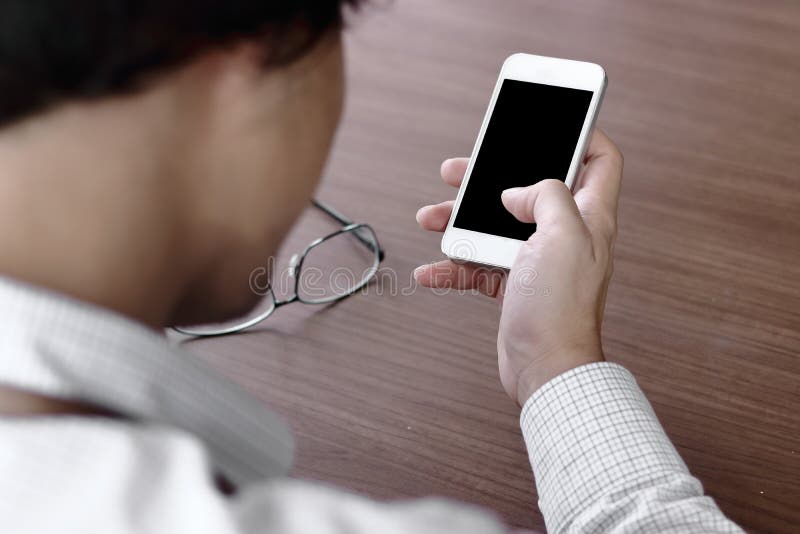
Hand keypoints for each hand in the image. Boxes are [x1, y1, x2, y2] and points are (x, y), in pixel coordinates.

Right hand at [415, 129, 622, 405]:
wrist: (545, 368)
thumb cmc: (560, 306)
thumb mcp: (562, 234)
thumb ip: (545, 195)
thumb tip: (517, 193)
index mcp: (588, 216)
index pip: (600, 160)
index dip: (584, 133)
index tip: (556, 118)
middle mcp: (564, 234)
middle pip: (529, 187)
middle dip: (491, 175)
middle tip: (459, 168)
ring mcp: (537, 261)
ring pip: (495, 224)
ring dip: (459, 219)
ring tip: (429, 216)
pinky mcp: (513, 285)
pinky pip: (477, 265)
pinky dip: (452, 265)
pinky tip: (430, 270)